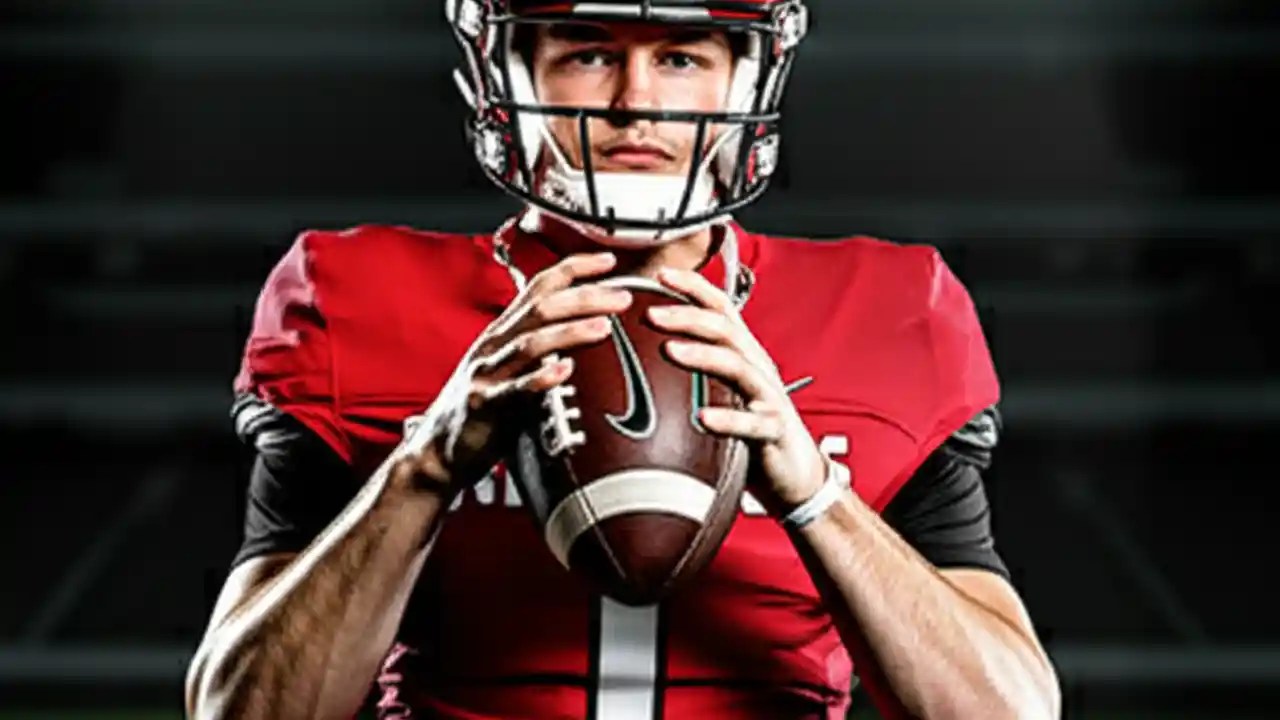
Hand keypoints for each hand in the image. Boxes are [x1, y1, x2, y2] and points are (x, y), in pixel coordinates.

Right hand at [396, 252, 631, 495]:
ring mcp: (488, 373)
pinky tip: (564, 371)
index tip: (609, 261)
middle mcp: (495, 344)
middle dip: (585, 298)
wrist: (441, 450)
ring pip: (531, 342)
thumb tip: (583, 326)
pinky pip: (516, 389)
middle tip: (622, 297)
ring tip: (604, 327)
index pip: (540, 286)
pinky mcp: (486, 405)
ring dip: (570, 332)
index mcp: (504, 331)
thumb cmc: (484, 408)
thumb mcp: (510, 365)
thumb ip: (540, 344)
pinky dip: (541, 378)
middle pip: (542, 308)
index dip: (575, 269)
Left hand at [647, 267, 826, 515]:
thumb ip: (701, 366)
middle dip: (687, 316)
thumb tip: (650, 350)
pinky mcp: (775, 431)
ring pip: (737, 366)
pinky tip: (703, 418)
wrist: (797, 473)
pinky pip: (752, 423)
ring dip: (702, 356)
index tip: (659, 274)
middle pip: (725, 329)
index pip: (721, 308)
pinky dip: (728, 418)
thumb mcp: (728, 388)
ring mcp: (768, 397)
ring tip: (670, 351)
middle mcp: (758, 367)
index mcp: (744, 353)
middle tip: (650, 313)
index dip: (693, 287)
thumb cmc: (755, 427)